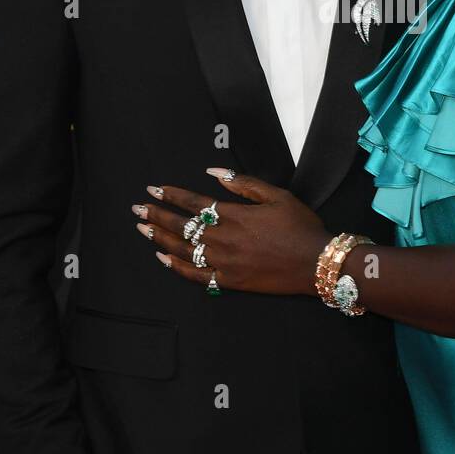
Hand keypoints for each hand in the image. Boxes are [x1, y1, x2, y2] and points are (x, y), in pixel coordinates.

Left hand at [133, 172, 330, 295]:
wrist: (317, 263)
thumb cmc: (300, 226)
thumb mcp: (277, 195)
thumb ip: (243, 183)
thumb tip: (214, 172)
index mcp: (234, 216)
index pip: (194, 203)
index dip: (172, 195)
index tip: (154, 189)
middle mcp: (224, 239)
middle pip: (182, 226)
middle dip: (157, 215)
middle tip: (138, 208)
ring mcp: (225, 262)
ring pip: (184, 250)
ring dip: (161, 237)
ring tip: (143, 229)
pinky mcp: (230, 281)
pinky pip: (197, 276)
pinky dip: (178, 267)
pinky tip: (164, 258)